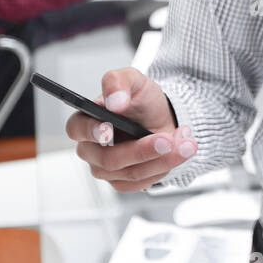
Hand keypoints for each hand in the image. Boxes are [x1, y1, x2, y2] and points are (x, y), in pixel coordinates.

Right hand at [66, 66, 197, 192]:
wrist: (161, 117)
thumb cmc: (141, 100)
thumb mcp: (133, 80)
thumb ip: (118, 82)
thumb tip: (114, 102)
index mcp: (85, 120)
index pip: (77, 129)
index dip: (91, 131)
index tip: (109, 128)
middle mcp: (91, 148)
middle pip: (109, 160)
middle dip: (142, 151)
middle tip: (166, 139)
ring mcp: (105, 168)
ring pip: (131, 172)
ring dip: (163, 159)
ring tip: (184, 144)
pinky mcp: (122, 181)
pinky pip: (142, 182)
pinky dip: (164, 167)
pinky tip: (177, 152)